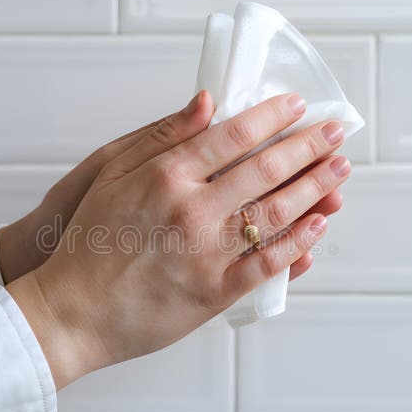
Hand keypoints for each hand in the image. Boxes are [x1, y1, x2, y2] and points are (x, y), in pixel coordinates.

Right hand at [0, 99, 343, 284]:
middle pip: (266, 170)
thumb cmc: (87, 242)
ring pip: (276, 214)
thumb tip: (207, 101)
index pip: (234, 135)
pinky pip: (268, 264)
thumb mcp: (111, 173)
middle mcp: (192, 209)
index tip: (298, 105)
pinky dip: (299, 244)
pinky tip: (318, 225)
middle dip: (309, 147)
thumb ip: (161, 136)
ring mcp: (206, 253)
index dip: (273, 117)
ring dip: (315, 189)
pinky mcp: (214, 292)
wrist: (72, 310)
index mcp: (166, 175)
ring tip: (338, 171)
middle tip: (336, 133)